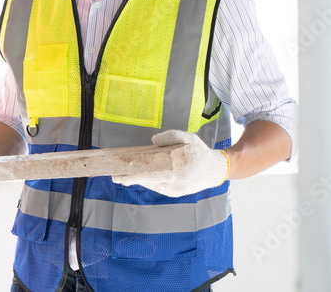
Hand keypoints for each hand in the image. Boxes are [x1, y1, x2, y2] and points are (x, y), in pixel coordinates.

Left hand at [112, 130, 228, 196]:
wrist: (215, 170)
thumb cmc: (199, 152)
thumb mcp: (188, 138)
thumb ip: (171, 136)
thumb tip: (154, 140)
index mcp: (177, 169)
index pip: (150, 173)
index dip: (134, 174)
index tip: (120, 174)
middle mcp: (175, 182)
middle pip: (148, 181)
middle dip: (131, 179)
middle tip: (115, 176)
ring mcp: (176, 190)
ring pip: (152, 185)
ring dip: (138, 181)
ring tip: (123, 178)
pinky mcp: (176, 193)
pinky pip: (158, 187)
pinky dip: (148, 183)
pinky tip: (139, 179)